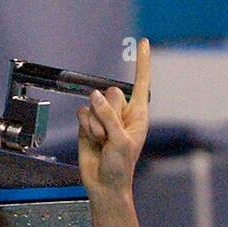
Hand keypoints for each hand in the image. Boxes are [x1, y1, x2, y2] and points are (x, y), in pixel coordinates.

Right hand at [77, 37, 150, 196]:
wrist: (104, 183)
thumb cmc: (121, 166)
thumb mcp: (120, 141)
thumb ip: (109, 117)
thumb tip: (95, 95)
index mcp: (139, 115)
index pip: (141, 83)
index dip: (142, 63)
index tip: (144, 42)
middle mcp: (122, 113)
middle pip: (111, 93)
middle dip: (108, 115)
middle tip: (112, 136)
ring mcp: (105, 116)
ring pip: (93, 104)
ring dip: (96, 125)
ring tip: (103, 142)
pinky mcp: (89, 121)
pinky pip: (82, 112)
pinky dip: (86, 127)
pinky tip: (93, 140)